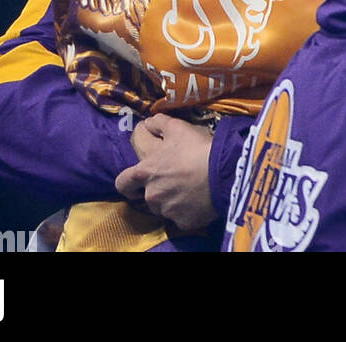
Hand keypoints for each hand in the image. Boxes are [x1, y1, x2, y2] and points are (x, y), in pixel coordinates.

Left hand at [114, 112, 216, 233]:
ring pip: (161, 206)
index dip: (129, 177)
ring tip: (187, 187)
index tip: (141, 173)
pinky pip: (179, 216)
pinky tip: (197, 199)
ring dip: (169, 197)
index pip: (122, 181)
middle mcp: (150, 195)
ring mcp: (166, 211)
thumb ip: (158, 124)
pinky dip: (185, 208)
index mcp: (145, 172)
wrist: (223, 173)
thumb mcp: (177, 127)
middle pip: (142, 195)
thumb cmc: (197, 148)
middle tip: (164, 180)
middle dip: (149, 189)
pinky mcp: (182, 222)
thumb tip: (147, 123)